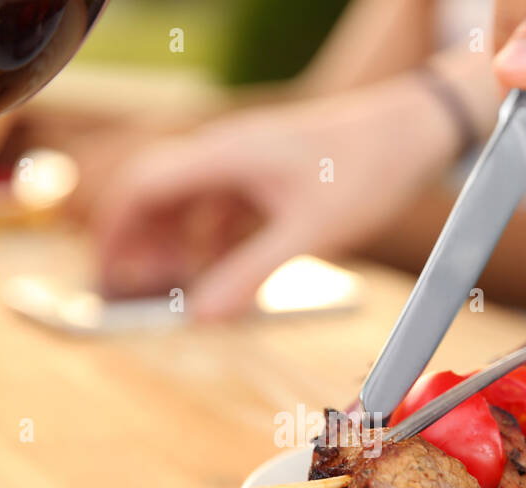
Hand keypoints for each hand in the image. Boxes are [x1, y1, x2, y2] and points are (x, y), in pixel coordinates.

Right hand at [90, 78, 460, 319]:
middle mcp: (227, 150)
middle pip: (158, 193)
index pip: (143, 185)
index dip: (115, 230)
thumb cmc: (369, 169)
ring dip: (180, 244)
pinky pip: (224, 207)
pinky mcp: (269, 172)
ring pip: (191, 202)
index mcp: (225, 154)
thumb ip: (250, 275)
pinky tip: (226, 273)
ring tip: (181, 290)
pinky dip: (215, 240)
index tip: (106, 274)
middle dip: (141, 242)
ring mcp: (248, 159)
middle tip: (136, 291)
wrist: (418, 130)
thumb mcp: (309, 234)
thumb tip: (202, 318)